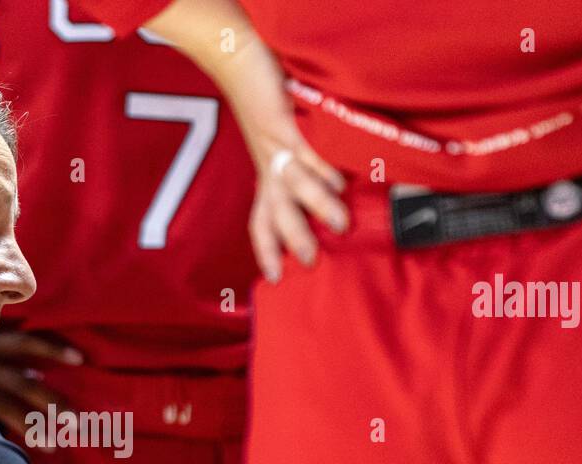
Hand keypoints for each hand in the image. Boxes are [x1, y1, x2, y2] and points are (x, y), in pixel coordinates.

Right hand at [0, 329, 81, 439]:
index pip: (24, 344)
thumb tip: (36, 376)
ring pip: (4, 407)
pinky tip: (14, 448)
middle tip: (77, 422)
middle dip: (52, 403)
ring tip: (51, 444)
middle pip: (23, 385)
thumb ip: (2, 356)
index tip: (79, 360)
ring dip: (30, 426)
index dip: (52, 351)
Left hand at [248, 116, 347, 280]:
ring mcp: (274, 146)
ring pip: (294, 185)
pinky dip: (321, 168)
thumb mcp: (281, 145)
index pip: (260, 222)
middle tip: (311, 262)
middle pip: (276, 212)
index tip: (276, 280)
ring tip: (340, 225)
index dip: (266, 251)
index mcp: (265, 177)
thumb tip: (339, 194)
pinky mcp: (281, 122)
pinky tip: (340, 180)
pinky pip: (302, 151)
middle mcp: (267, 167)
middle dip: (292, 240)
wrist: (241, 64)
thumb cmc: (268, 106)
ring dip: (316, 207)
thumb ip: (302, 170)